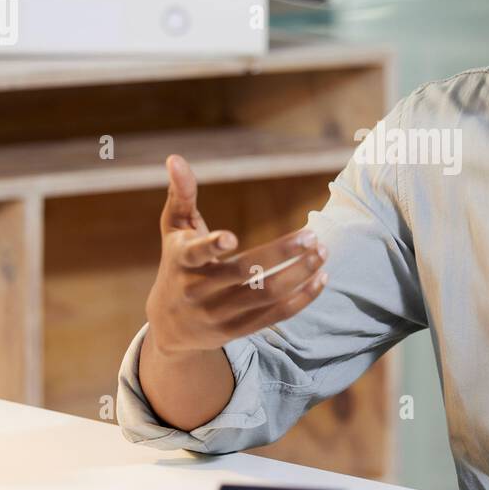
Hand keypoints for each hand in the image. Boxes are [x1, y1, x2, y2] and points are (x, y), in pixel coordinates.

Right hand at [143, 154, 328, 355]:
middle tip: (313, 236)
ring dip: (298, 276)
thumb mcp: (174, 230)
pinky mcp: (235, 332)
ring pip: (264, 296)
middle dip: (281, 254)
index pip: (196, 255)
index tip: (232, 236)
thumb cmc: (176, 264)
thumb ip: (181, 195)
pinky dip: (300, 300)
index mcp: (182, 261)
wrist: (166, 326)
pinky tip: (321, 279)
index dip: (213, 246)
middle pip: (244, 274)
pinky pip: (273, 317)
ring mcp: (217, 314)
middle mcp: (198, 291)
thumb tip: (175, 157)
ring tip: (322, 253)